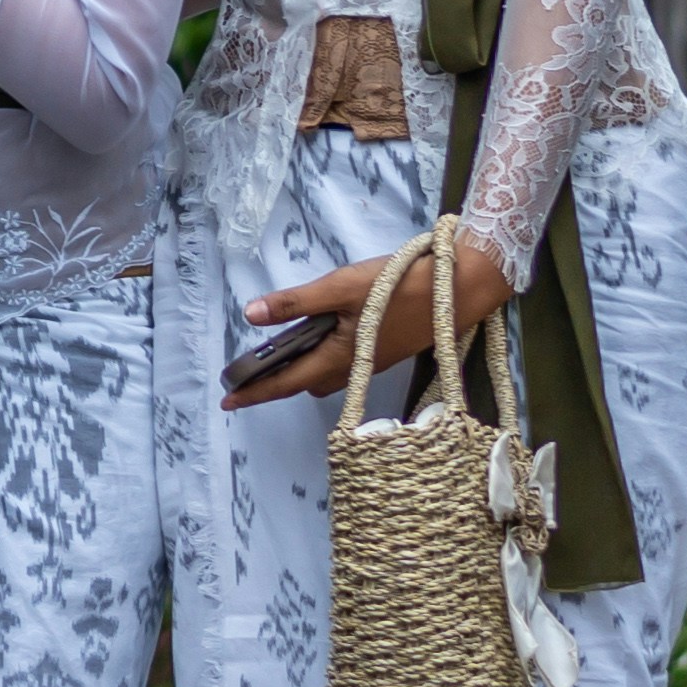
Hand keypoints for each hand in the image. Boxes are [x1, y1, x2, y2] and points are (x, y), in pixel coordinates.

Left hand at [222, 220, 511, 410]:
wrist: (459, 288)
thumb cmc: (401, 286)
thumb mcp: (342, 287)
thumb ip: (296, 302)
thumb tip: (252, 314)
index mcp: (339, 358)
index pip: (286, 382)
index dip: (255, 391)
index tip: (227, 400)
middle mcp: (354, 369)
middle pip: (304, 383)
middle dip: (275, 382)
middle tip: (246, 375)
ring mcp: (371, 362)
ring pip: (325, 375)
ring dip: (299, 369)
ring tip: (276, 356)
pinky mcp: (384, 351)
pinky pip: (343, 364)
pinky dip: (321, 357)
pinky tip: (318, 335)